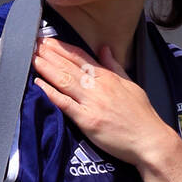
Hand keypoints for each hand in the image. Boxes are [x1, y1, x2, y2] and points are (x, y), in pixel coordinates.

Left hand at [32, 36, 173, 167]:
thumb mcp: (131, 85)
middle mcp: (99, 86)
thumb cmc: (142, 116)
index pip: (81, 57)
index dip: (62, 47)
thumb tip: (104, 48)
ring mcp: (92, 102)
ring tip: (32, 56)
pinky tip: (39, 84)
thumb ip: (114, 66)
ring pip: (65, 80)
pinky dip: (51, 93)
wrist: (150, 141)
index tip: (47, 39)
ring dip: (46, 67)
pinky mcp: (88, 120)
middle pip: (69, 65)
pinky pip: (65, 104)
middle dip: (49, 53)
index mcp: (108, 77)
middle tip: (32, 42)